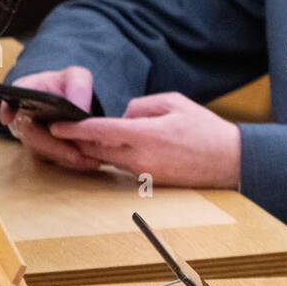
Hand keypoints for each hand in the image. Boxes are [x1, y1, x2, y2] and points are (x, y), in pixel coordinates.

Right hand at [0, 67, 100, 171]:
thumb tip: (78, 107)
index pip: (9, 100)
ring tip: (90, 161)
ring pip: (41, 151)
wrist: (74, 101)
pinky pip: (52, 158)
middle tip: (77, 155)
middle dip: (53, 147)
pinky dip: (70, 161)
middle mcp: (22, 116)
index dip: (7, 109)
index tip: (9, 117)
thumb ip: (78, 86)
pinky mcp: (42, 148)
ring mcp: (30, 134)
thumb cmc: (68, 85)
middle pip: (30, 135)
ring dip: (64, 158)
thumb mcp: (77, 77)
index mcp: (25, 94)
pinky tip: (89, 162)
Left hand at [48, 91, 241, 187]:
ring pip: (107, 161)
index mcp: (146, 135)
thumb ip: (142, 105)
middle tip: (59, 131)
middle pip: (95, 151)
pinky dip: (112, 158)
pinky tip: (108, 150)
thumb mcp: (175, 103)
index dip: (74, 128)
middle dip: (76, 142)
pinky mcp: (150, 182)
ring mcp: (144, 173)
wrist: (231, 161)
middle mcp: (140, 158)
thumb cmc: (206, 129)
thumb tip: (121, 114)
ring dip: (92, 151)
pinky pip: (123, 168)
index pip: (99, 131)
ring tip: (79, 139)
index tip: (55, 125)